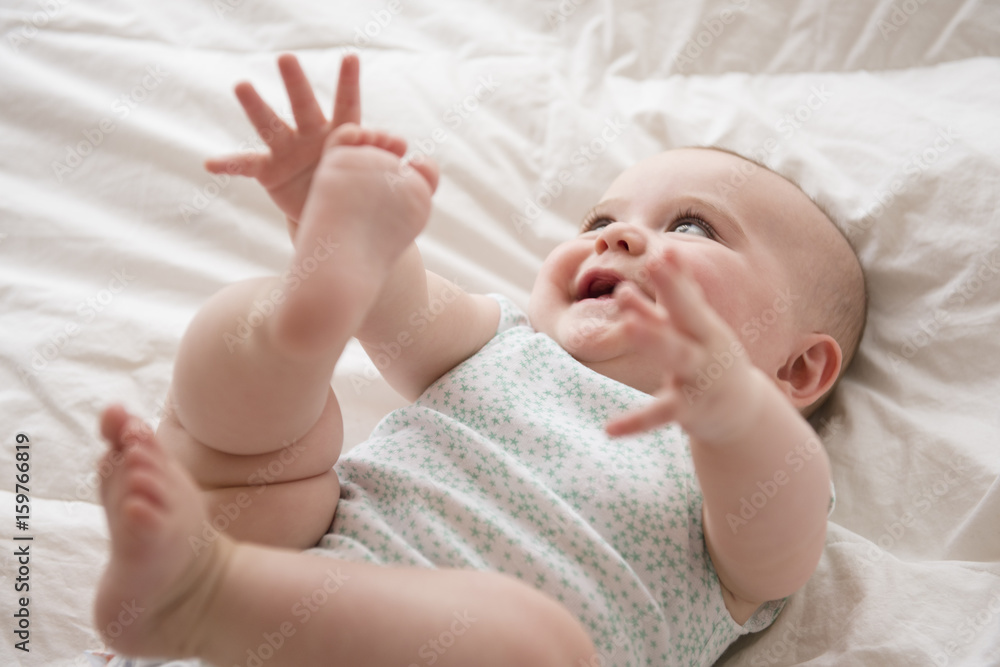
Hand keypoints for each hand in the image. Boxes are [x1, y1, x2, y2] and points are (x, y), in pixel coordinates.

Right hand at [205, 54, 389, 227]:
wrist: (334, 216)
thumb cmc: (358, 188)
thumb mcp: (376, 175)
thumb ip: (387, 157)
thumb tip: (403, 146)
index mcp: (341, 132)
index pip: (347, 104)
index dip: (348, 83)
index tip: (350, 57)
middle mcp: (311, 134)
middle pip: (303, 105)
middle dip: (296, 82)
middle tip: (287, 58)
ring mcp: (288, 150)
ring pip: (271, 125)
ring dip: (256, 107)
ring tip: (242, 85)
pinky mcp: (269, 171)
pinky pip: (246, 166)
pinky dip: (229, 165)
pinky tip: (210, 164)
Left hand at [604, 249, 760, 444]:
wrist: (741, 411)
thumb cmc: (709, 358)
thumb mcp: (696, 328)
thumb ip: (676, 296)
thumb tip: (661, 253)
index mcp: (705, 327)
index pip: (688, 296)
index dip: (675, 277)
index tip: (662, 252)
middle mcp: (705, 349)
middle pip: (686, 319)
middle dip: (671, 294)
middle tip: (648, 268)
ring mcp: (698, 379)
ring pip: (675, 357)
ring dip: (653, 338)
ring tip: (628, 325)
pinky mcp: (687, 410)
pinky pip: (658, 416)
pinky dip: (635, 423)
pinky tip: (609, 430)